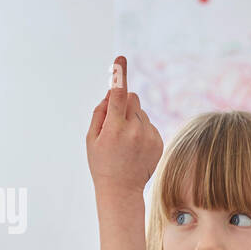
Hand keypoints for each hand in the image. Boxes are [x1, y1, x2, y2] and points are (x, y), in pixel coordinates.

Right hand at [86, 55, 163, 195]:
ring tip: (124, 141)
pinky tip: (135, 147)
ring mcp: (149, 137)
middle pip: (133, 98)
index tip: (120, 59)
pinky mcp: (158, 142)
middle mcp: (134, 131)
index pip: (118, 94)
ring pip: (141, 112)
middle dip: (124, 103)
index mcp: (114, 128)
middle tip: (115, 121)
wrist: (121, 190)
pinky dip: (141, 130)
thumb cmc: (101, 162)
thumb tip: (112, 92)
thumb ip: (101, 112)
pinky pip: (149, 124)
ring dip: (132, 119)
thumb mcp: (91, 137)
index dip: (119, 75)